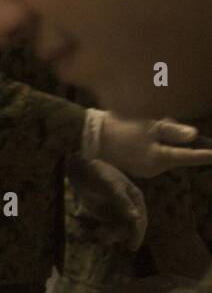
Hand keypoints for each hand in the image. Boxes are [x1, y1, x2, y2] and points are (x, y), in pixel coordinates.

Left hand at [66, 155, 146, 249]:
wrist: (81, 166)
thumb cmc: (98, 172)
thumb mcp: (111, 185)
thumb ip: (122, 201)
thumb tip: (136, 218)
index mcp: (135, 198)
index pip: (140, 220)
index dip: (137, 234)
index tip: (131, 247)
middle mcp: (127, 206)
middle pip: (127, 227)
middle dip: (118, 235)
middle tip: (104, 239)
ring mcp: (115, 209)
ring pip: (116, 229)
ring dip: (108, 234)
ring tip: (96, 234)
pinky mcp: (102, 212)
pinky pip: (104, 226)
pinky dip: (99, 230)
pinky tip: (90, 232)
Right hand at [88, 110, 211, 177]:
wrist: (91, 136)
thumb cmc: (121, 128)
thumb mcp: (149, 125)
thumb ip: (173, 131)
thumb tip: (194, 135)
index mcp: (160, 158)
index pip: (189, 156)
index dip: (206, 155)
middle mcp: (155, 169)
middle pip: (178, 155)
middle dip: (180, 141)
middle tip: (169, 122)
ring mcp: (145, 170)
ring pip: (166, 155)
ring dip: (167, 141)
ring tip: (154, 123)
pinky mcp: (137, 167)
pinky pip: (155, 156)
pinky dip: (156, 145)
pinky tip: (146, 131)